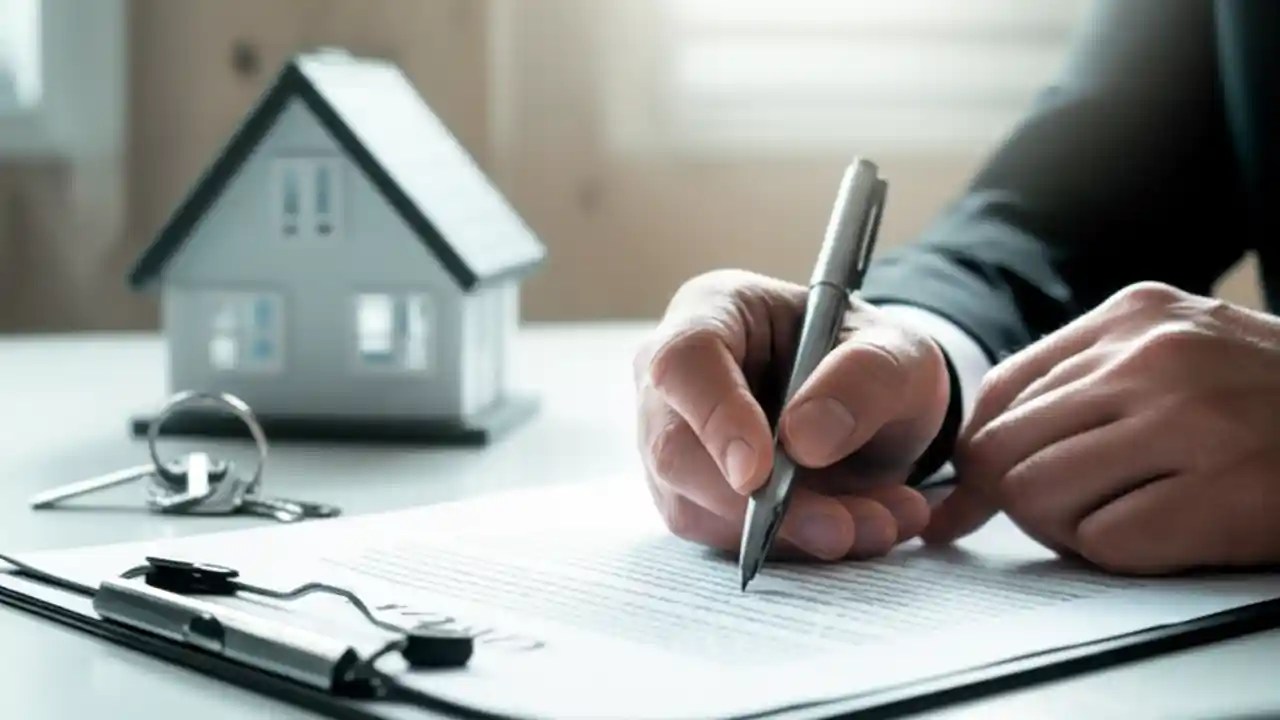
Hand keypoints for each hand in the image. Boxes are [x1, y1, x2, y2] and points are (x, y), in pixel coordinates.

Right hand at [633, 270, 949, 560]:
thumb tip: (803, 442)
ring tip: (877, 524)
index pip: (683, 362)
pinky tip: (856, 528)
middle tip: (842, 528)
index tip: (761, 474)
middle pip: (673, 450)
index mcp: (714, 310)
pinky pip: (724, 540)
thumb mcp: (901, 353)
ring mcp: (677, 443)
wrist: (877, 410)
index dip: (714, 418)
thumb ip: (865, 381)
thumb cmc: (873, 363)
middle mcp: (676, 381)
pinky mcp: (695, 499)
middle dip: (757, 504)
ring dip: (789, 534)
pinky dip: (795, 547)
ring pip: (697, 509)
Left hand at [925, 282, 1279, 573]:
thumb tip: (965, 485)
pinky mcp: (1226, 493)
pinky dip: (1114, 553)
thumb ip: (1074, 394)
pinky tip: (1162, 533)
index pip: (1001, 392)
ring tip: (1119, 518)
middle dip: (1016, 499)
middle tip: (1066, 513)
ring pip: (1037, 496)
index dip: (980, 456)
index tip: (977, 497)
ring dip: (1063, 527)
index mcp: (1135, 316)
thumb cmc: (1265, 403)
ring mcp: (1193, 422)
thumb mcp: (1174, 357)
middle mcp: (1155, 358)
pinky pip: (1103, 542)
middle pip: (1003, 451)